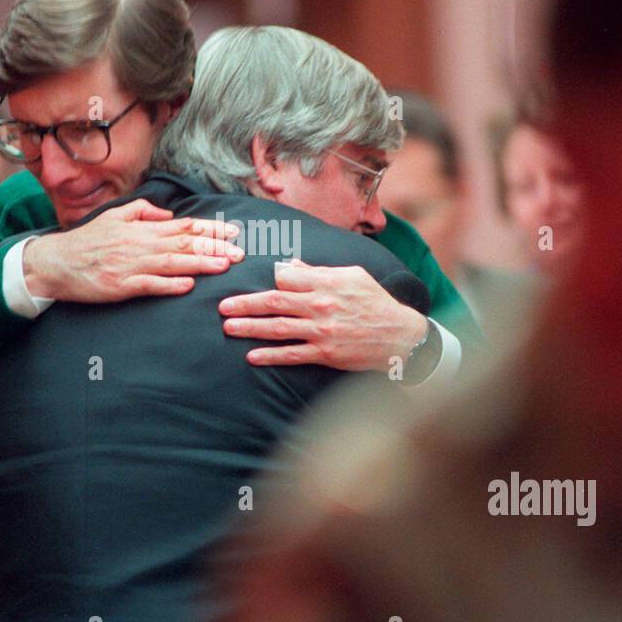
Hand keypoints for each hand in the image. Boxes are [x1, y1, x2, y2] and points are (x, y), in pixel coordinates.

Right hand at [23, 199, 242, 301]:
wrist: (55, 262)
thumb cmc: (87, 241)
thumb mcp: (114, 217)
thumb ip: (143, 212)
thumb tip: (169, 215)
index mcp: (141, 229)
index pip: (183, 226)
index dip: (210, 228)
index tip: (233, 231)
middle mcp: (140, 245)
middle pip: (184, 244)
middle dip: (214, 247)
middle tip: (240, 252)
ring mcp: (131, 266)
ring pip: (172, 263)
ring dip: (200, 264)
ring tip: (223, 265)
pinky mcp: (121, 285)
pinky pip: (150, 285)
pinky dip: (170, 285)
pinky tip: (188, 285)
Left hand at [219, 259, 427, 370]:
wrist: (400, 337)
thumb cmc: (375, 302)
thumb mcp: (353, 276)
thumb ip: (318, 272)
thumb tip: (289, 266)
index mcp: (327, 283)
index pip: (287, 277)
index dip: (266, 279)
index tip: (245, 279)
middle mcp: (321, 306)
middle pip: (275, 302)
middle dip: (245, 304)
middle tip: (222, 306)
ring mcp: (322, 331)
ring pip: (278, 328)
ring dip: (250, 328)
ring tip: (228, 328)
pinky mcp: (325, 353)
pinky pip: (292, 355)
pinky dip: (270, 356)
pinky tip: (252, 356)